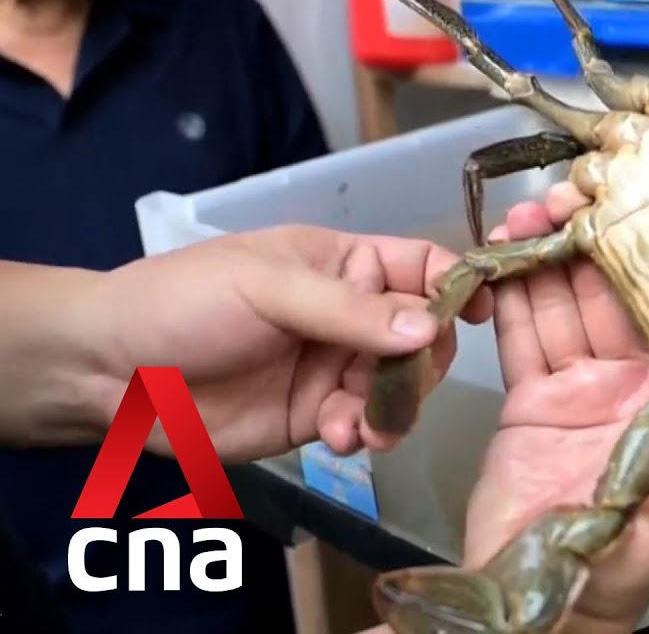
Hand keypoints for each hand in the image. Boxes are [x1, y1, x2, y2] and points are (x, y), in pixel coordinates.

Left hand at [73, 225, 491, 461]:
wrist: (109, 371)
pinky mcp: (315, 418)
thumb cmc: (185, 302)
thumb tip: (430, 328)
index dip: (458, 283)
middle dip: (423, 360)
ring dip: (395, 405)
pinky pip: (365, 425)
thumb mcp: (268, 287)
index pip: (421, 266)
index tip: (484, 310)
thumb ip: (350, 311)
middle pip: (424, 334)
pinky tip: (340, 437)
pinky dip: (364, 433)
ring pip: (401, 386)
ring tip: (362, 422)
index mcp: (343, 263)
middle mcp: (351, 315)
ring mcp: (335, 368)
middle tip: (403, 379)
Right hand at [462, 194, 648, 633]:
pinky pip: (521, 336)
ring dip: (542, 259)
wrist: (547, 601)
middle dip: (583, 242)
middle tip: (556, 200)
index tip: (616, 211)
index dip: (639, 256)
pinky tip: (498, 263)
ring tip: (520, 219)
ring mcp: (577, 384)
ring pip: (559, 304)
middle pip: (604, 292)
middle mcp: (627, 377)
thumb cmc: (625, 562)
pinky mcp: (531, 397)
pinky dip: (508, 298)